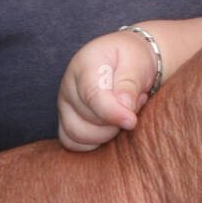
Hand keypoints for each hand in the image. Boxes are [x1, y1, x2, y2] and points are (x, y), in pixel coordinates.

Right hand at [57, 32, 156, 150]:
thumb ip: (130, 82)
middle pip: (90, 119)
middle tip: (136, 100)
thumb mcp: (137, 61)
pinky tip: (111, 125)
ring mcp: (64, 106)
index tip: (131, 121)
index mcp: (85, 65)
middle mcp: (68, 87)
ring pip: (81, 136)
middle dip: (119, 118)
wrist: (124, 60)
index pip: (92, 95)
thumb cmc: (131, 59)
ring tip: (124, 110)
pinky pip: (74, 144)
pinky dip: (95, 142)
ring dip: (109, 131)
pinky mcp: (66, 122)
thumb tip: (125, 108)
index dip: (112, 112)